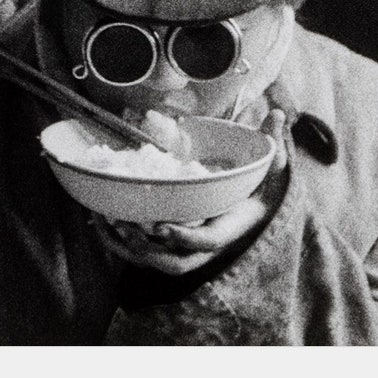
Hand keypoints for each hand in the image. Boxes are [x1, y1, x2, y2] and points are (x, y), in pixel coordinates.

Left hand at [93, 109, 289, 275]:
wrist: (253, 208)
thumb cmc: (257, 185)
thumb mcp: (269, 163)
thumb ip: (271, 142)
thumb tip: (276, 114)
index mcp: (231, 228)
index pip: (208, 241)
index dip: (185, 237)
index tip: (162, 225)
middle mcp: (207, 247)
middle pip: (175, 263)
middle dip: (146, 247)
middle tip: (122, 222)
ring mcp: (187, 251)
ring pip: (154, 262)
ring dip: (127, 246)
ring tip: (105, 220)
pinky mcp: (169, 248)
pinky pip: (142, 255)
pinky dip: (119, 244)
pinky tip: (100, 223)